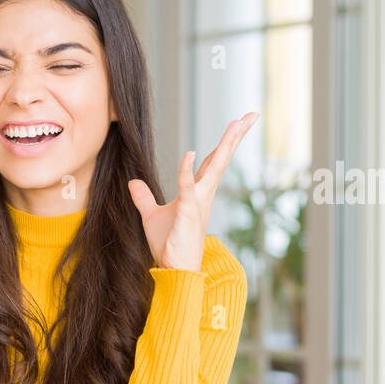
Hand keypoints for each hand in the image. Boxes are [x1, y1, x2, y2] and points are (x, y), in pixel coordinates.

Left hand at [129, 112, 258, 271]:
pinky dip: (187, 172)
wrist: (174, 268)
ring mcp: (198, 202)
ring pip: (214, 167)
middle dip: (235, 136)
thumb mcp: (151, 216)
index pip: (213, 161)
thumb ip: (143, 198)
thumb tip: (133, 182)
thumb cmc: (168, 244)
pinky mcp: (188, 213)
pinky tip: (190, 154)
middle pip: (221, 159)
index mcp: (198, 192)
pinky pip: (187, 188)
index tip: (237, 123)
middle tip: (251, 115)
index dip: (225, 143)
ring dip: (225, 145)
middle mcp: (203, 194)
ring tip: (237, 124)